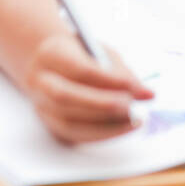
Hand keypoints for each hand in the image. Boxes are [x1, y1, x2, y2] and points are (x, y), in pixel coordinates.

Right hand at [24, 32, 154, 144]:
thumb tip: (144, 93)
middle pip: (67, 98)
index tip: (137, 88)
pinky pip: (75, 136)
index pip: (81, 69)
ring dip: (105, 125)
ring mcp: (41, 107)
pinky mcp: (50, 125)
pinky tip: (121, 127)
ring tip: (133, 120)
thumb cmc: (79, 53)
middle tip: (132, 106)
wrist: (48, 64)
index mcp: (51, 54)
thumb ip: (119, 70)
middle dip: (103, 105)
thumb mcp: (98, 49)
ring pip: (69, 123)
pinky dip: (101, 134)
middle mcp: (40, 82)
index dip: (110, 81)